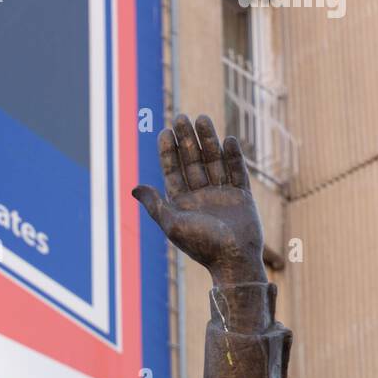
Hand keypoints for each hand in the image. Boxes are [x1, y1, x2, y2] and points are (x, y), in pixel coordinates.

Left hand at [133, 115, 265, 288]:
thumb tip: (134, 187)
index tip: (165, 131)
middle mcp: (201, 197)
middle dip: (187, 139)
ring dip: (208, 140)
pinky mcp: (242, 197)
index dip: (169, 151)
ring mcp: (222, 195)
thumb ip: (155, 205)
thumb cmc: (201, 245)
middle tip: (182, 117)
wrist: (234, 260)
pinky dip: (233, 156)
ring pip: (214, 161)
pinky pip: (237, 172)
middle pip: (193, 162)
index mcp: (182, 204)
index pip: (173, 172)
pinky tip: (228, 139)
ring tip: (203, 118)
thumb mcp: (172, 224)